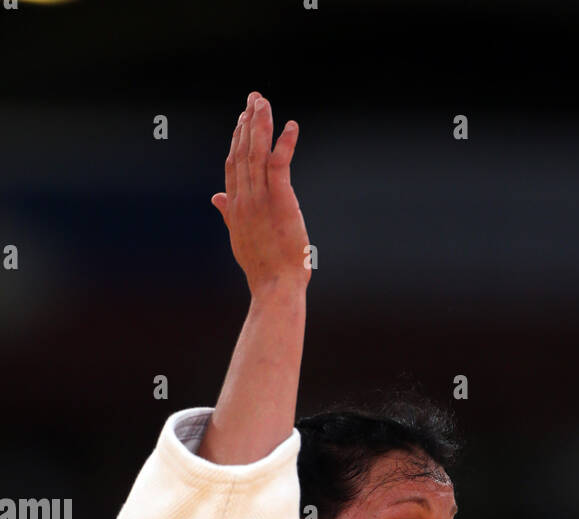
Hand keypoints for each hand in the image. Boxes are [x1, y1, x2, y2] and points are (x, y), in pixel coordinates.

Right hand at [210, 91, 310, 296]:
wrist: (275, 287)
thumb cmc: (263, 268)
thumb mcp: (240, 238)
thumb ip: (229, 213)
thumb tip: (216, 197)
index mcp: (236, 207)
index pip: (233, 165)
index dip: (237, 139)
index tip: (242, 119)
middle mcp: (244, 199)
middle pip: (243, 152)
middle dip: (247, 123)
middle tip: (254, 99)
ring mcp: (260, 199)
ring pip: (257, 153)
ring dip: (261, 124)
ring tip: (264, 102)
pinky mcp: (280, 201)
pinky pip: (280, 164)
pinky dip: (285, 143)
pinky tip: (291, 126)